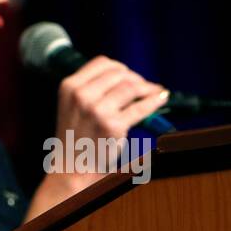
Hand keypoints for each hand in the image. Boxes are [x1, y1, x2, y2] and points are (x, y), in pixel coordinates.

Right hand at [55, 55, 167, 176]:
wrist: (72, 168)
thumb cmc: (75, 137)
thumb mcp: (72, 106)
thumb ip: (91, 89)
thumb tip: (127, 77)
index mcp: (69, 86)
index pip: (101, 62)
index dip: (120, 67)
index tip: (129, 76)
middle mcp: (81, 95)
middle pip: (118, 73)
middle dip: (135, 78)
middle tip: (144, 87)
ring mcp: (97, 110)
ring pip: (131, 86)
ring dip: (147, 87)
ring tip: (154, 92)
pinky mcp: (113, 126)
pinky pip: (140, 107)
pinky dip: (154, 100)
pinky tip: (160, 98)